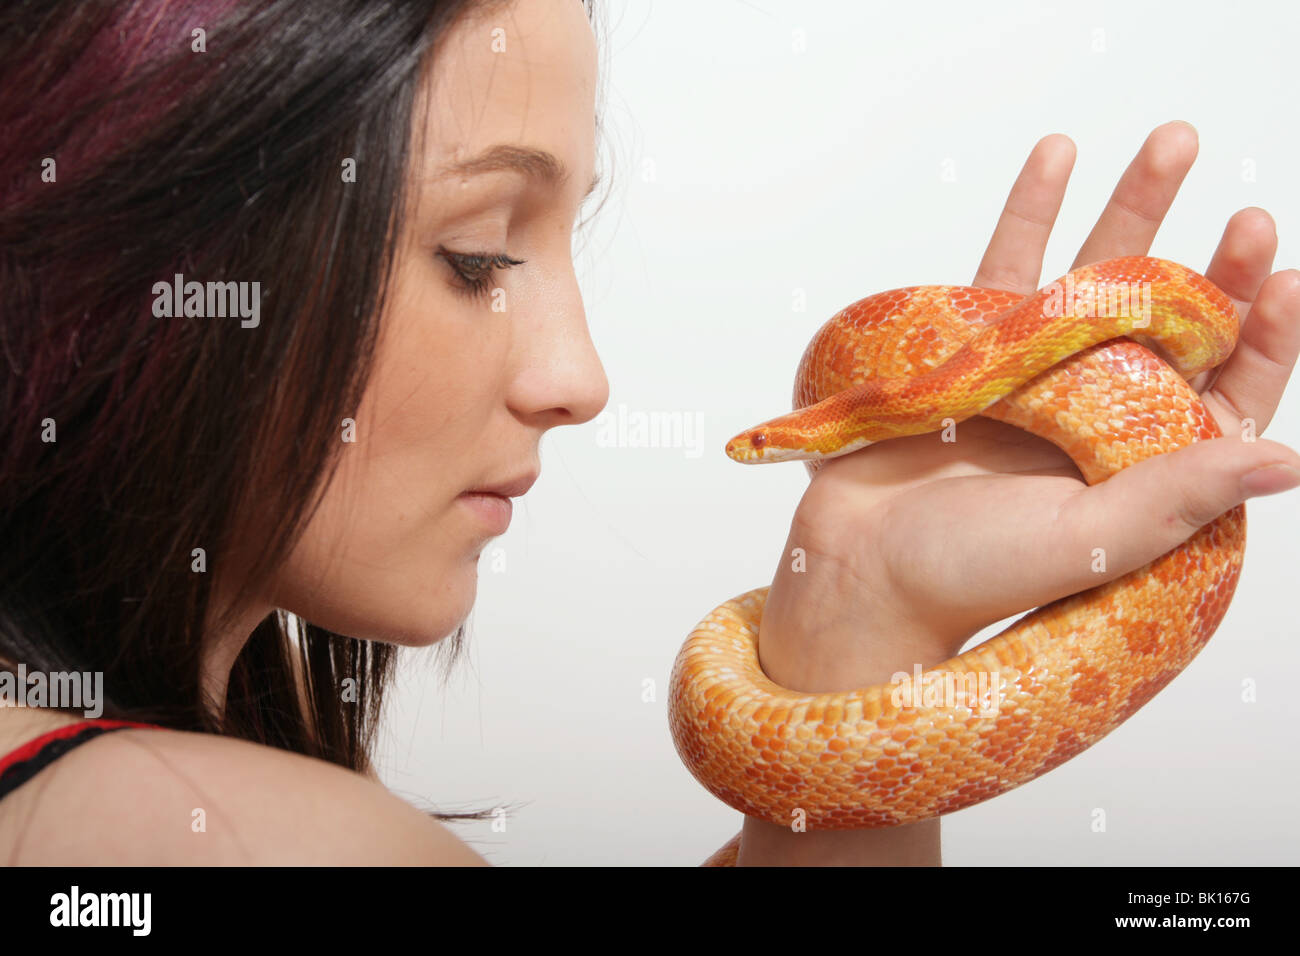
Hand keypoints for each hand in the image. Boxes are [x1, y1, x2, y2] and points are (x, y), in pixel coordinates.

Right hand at [737, 122, 1299, 865]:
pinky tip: (1058, 155)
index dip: (1264, 335)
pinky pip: (1009, 264)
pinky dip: (1032, 207)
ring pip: (1098, 276)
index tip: (1283, 278)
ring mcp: (1037, 373)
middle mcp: (1097, 411)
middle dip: (1213, 263)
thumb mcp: (1088, 543)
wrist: (859, 567)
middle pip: (1173, 322)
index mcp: (1141, 463)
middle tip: (1247, 216)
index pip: (1225, 391)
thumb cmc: (971, 576)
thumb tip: (1288, 460)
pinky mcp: (973, 347)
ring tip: (1172, 139)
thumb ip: (1179, 496)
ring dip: (1135, 206)